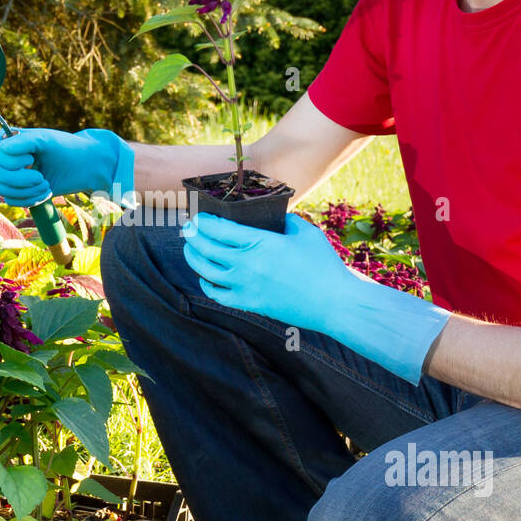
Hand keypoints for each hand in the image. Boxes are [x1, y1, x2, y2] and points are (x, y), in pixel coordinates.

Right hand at [0, 127, 133, 206]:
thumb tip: (1, 148)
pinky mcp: (19, 191)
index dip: (10, 161)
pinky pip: (12, 201)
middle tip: (41, 177)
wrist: (85, 168)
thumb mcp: (46, 140)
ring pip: (2, 189)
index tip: (31, 157)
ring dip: (26, 191)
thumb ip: (25, 141)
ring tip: (46, 184)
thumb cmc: (66, 148)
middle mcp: (6, 157)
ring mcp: (11, 175)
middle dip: (19, 179)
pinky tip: (45, 192)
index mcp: (9, 139)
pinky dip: (29, 199)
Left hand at [180, 211, 449, 384]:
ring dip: (193, 258)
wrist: (333, 303)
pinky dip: (206, 284)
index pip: (220, 230)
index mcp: (261, 243)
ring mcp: (246, 286)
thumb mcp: (306, 233)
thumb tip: (274, 216)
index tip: (197, 217)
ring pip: (206, 271)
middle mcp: (248, 265)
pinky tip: (205, 276)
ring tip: (190, 249)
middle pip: (207, 248)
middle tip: (187, 230)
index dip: (203, 222)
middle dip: (192, 237)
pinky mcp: (250, 303)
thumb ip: (286, 220)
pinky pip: (218, 295)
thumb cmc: (324, 265)